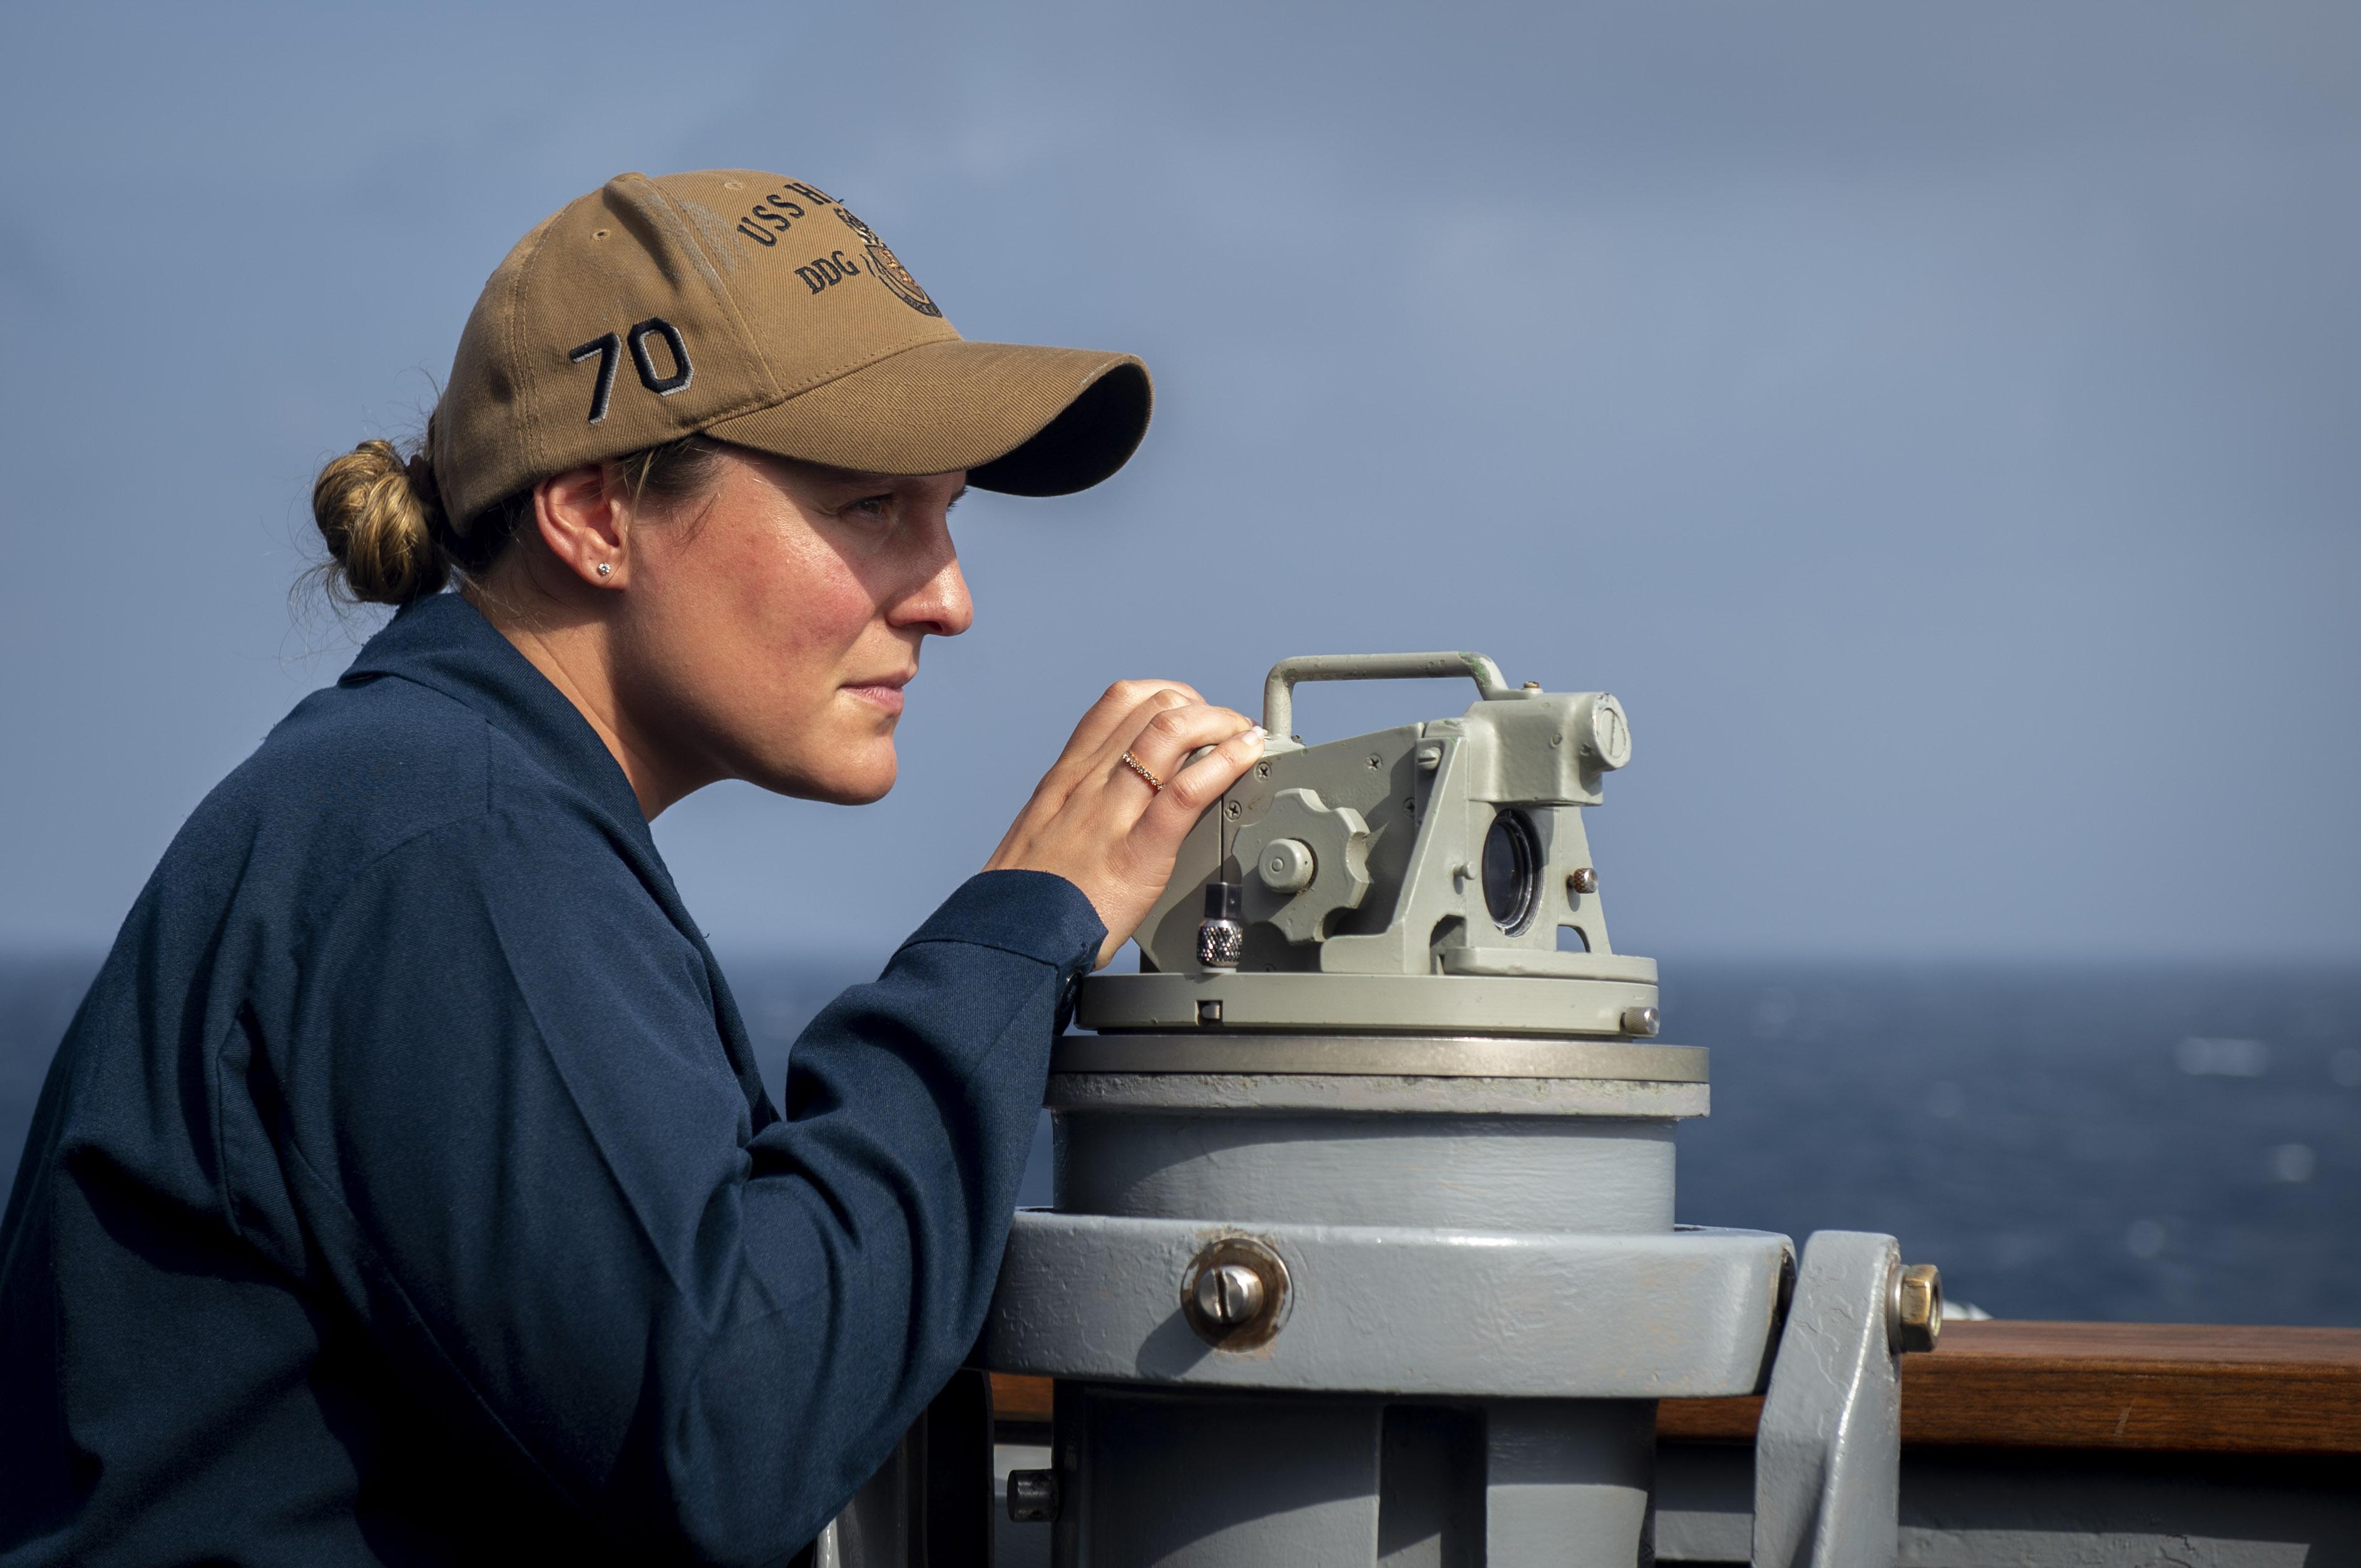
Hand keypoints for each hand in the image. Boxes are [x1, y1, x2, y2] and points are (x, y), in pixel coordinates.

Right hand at [986, 680, 1263, 966]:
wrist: (1006, 941)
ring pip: (1170, 733)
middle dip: (1201, 707)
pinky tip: (1246, 757)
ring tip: (1244, 734)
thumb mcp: (1041, 835)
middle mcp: (1088, 782)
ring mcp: (1111, 813)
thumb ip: (1075, 813)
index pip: (1119, 703)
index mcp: (1067, 778)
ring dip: (1221, 723)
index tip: (1191, 712)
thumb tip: (1106, 810)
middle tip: (1227, 729)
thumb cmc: (1024, 901)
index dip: (1167, 696)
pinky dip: (1225, 764)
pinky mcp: (1137, 852)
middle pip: (1153, 707)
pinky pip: (1185, 792)